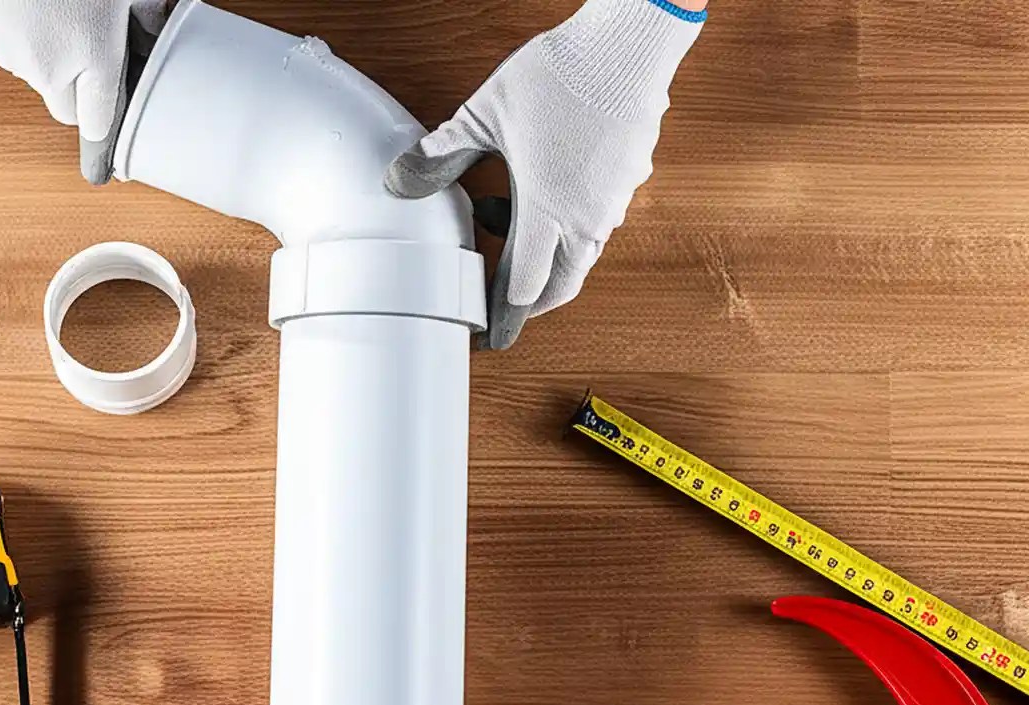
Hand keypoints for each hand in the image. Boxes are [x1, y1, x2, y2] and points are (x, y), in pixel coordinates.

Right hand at [0, 0, 170, 184]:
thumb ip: (146, 12)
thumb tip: (160, 30)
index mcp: (94, 58)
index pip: (98, 124)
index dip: (102, 124)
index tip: (107, 134)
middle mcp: (49, 68)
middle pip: (61, 106)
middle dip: (72, 88)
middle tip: (79, 46)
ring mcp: (6, 54)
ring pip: (28, 72)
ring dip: (38, 52)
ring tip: (47, 7)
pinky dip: (5, 29)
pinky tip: (16, 0)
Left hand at [385, 0, 704, 348]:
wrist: (628, 43)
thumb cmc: (561, 75)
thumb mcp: (483, 115)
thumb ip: (441, 156)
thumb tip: (400, 182)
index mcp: (548, 212)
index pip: (523, 290)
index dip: (500, 318)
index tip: (486, 337)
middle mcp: (587, 219)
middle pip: (558, 286)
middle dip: (526, 302)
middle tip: (496, 301)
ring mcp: (613, 202)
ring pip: (577, 255)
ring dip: (541, 254)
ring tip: (497, 217)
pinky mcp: (628, 180)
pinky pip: (594, 223)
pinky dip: (563, 225)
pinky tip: (537, 186)